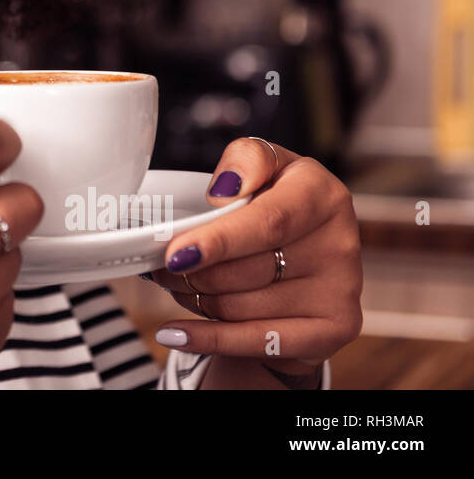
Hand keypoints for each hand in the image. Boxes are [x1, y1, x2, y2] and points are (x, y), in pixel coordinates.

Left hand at [145, 137, 363, 386]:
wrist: (309, 256)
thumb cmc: (276, 204)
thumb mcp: (265, 166)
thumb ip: (246, 161)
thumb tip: (224, 190)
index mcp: (323, 196)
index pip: (268, 222)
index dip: (219, 240)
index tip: (175, 253)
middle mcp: (339, 245)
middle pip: (247, 270)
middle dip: (192, 271)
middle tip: (161, 266)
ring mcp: (340, 292)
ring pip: (241, 306)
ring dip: (194, 298)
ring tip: (175, 285)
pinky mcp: (332, 331)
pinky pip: (257, 341)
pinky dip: (208, 338)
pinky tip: (174, 333)